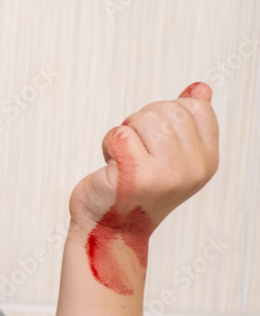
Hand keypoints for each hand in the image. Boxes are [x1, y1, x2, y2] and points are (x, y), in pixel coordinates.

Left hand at [68, 82, 218, 294]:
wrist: (110, 228)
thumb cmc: (136, 188)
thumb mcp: (170, 154)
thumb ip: (187, 121)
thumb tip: (201, 88)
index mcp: (208, 161)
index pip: (195, 107)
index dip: (165, 115)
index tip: (154, 142)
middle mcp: (193, 169)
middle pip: (167, 109)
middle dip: (141, 122)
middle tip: (133, 152)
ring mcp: (166, 174)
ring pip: (143, 118)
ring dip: (124, 133)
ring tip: (123, 159)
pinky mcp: (135, 176)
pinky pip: (119, 134)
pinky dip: (108, 144)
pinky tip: (111, 166)